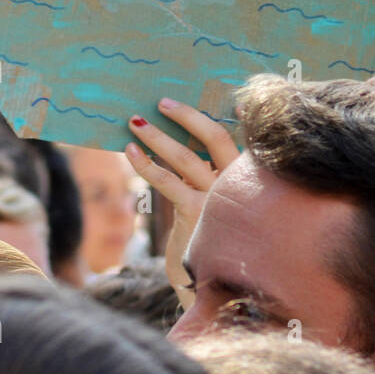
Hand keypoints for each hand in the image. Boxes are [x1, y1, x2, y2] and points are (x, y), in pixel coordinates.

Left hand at [124, 98, 239, 308]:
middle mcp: (236, 184)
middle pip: (215, 137)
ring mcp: (217, 198)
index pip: (239, 135)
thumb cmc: (206, 232)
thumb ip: (209, 169)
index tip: (228, 94)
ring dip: (156, 137)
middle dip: (187, 115)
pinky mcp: (196, 214)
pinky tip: (130, 152)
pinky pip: (167, 181)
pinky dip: (146, 164)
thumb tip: (184, 136)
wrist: (207, 280)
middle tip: (161, 101)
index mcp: (244, 174)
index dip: (235, 113)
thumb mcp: (214, 199)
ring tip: (134, 122)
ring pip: (185, 157)